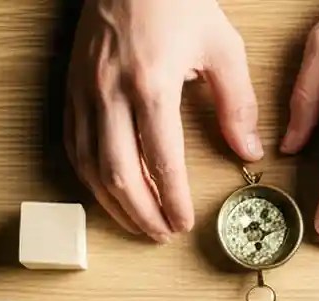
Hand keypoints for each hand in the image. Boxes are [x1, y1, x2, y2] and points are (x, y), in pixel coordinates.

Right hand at [65, 0, 262, 240]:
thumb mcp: (222, 46)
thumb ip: (237, 103)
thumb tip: (248, 150)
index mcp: (151, 84)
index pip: (161, 160)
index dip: (172, 200)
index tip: (184, 223)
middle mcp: (110, 93)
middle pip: (119, 175)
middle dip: (142, 214)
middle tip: (162, 235)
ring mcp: (84, 92)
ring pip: (90, 167)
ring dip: (114, 205)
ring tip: (139, 223)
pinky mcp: (70, 88)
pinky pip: (74, 146)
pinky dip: (90, 178)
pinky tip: (110, 192)